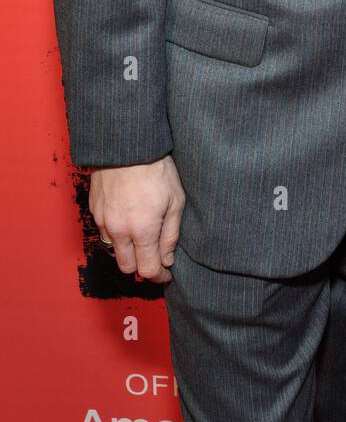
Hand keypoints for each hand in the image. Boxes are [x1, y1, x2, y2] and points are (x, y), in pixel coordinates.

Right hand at [89, 156, 185, 283]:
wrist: (127, 145)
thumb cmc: (156, 169)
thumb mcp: (175, 201)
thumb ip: (170, 234)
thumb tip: (167, 259)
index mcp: (142, 230)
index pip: (148, 269)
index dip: (159, 276)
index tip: (167, 274)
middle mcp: (119, 230)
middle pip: (127, 267)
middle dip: (142, 266)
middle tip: (155, 256)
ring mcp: (104, 220)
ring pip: (114, 250)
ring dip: (127, 249)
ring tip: (142, 235)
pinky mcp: (95, 209)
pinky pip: (105, 231)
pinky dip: (116, 232)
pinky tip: (128, 218)